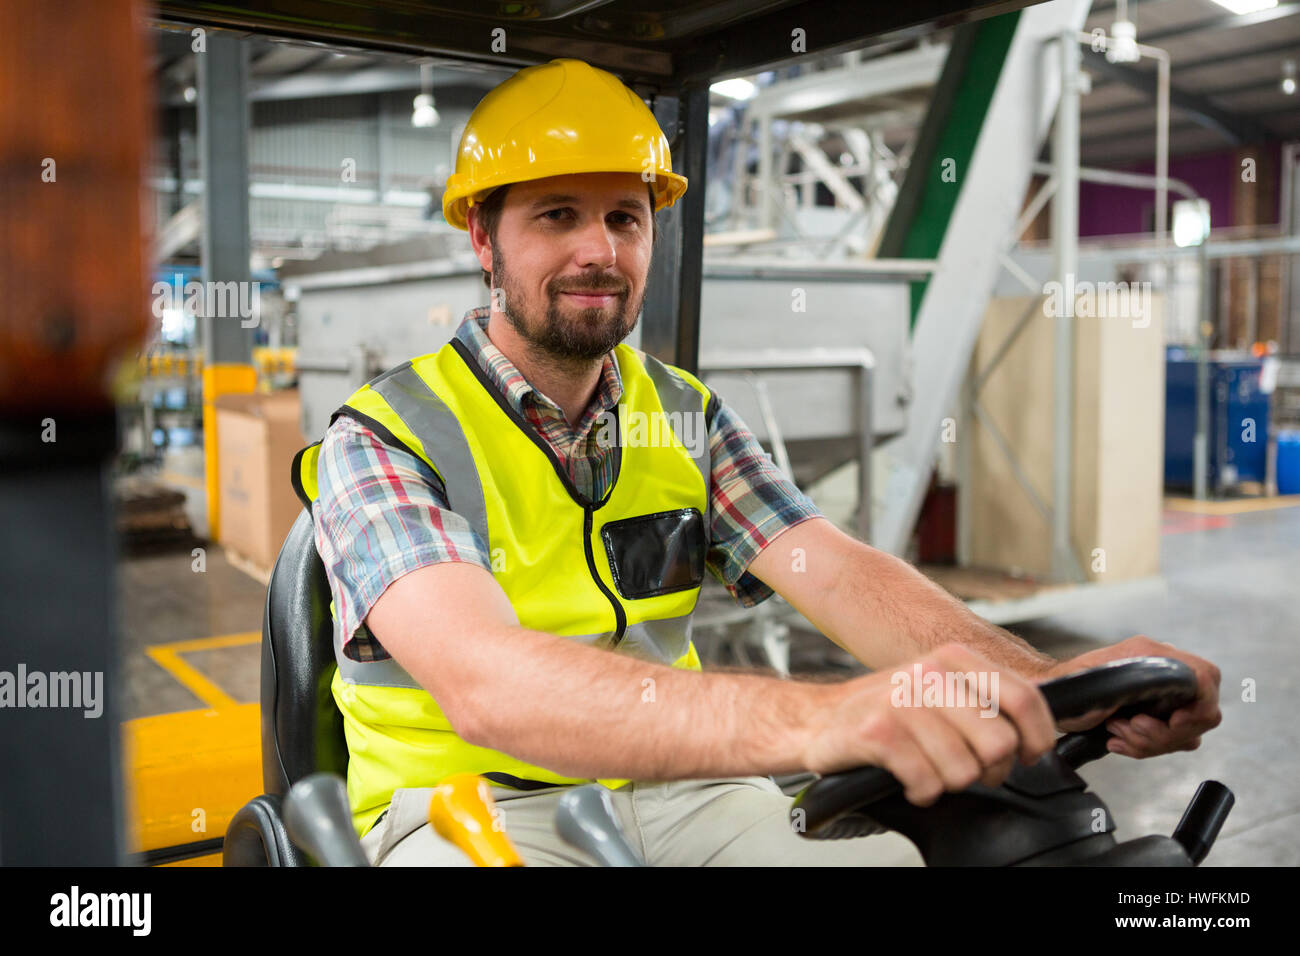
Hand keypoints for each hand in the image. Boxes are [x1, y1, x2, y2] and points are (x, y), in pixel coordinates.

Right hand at [802, 644, 1056, 806]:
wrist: (818, 719)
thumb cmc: (885, 710)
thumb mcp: (939, 688)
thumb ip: (984, 700)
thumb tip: (1036, 731)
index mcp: (954, 659)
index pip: (1024, 697)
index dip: (1037, 737)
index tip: (1026, 755)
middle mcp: (930, 674)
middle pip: (999, 742)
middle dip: (989, 770)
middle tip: (968, 769)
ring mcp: (903, 701)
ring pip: (964, 769)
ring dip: (949, 783)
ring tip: (930, 771)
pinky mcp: (878, 732)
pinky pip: (927, 781)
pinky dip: (922, 792)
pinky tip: (910, 781)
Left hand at [1038, 636, 1221, 757]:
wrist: (1054, 698)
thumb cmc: (1067, 684)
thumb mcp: (1095, 679)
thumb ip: (1129, 680)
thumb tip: (1158, 693)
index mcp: (1153, 655)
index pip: (1206, 677)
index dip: (1197, 705)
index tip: (1171, 721)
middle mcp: (1165, 672)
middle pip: (1200, 716)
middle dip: (1162, 732)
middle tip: (1126, 726)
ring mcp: (1165, 695)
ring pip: (1186, 734)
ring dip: (1148, 742)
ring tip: (1115, 731)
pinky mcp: (1159, 716)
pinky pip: (1171, 742)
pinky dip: (1144, 747)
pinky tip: (1118, 739)